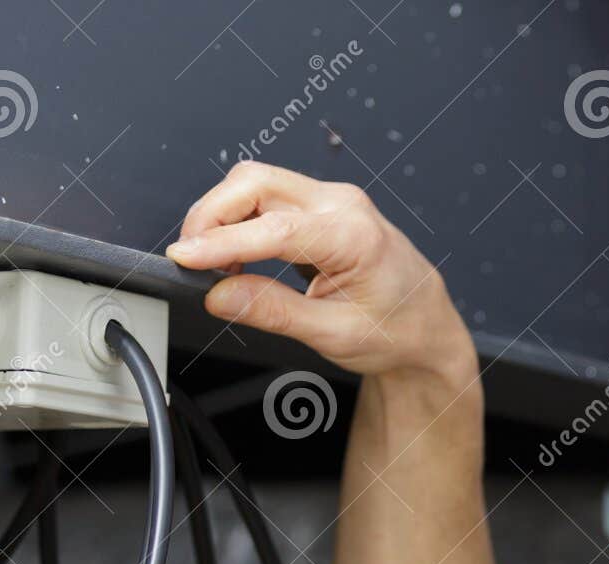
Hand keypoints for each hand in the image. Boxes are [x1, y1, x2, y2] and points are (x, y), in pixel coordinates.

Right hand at [167, 160, 475, 384]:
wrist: (425, 325)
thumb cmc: (397, 329)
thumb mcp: (334, 334)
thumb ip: (274, 312)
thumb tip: (219, 294)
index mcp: (355, 236)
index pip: (274, 228)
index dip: (221, 241)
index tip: (184, 258)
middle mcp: (343, 206)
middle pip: (254, 184)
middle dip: (211, 216)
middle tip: (193, 262)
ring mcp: (333, 200)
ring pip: (256, 184)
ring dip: (223, 218)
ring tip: (218, 266)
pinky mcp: (321, 206)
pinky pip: (267, 197)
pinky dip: (241, 220)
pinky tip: (239, 256)